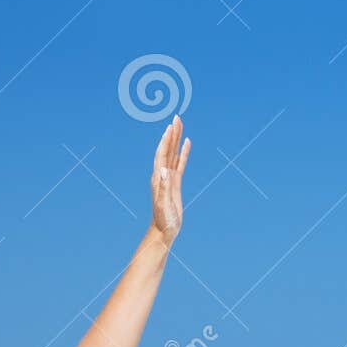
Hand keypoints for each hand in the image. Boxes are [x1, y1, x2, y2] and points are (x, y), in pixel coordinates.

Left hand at [149, 114, 189, 243]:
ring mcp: (169, 177)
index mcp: (158, 177)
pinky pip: (180, 163)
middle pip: (168, 149)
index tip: (171, 127)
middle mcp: (162, 174)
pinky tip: (187, 143)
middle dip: (172, 133)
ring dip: (176, 139)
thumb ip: (164, 187)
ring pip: (174, 153)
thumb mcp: (163, 204)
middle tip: (177, 117)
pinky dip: (184, 152)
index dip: (166, 140)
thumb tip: (164, 170)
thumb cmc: (163, 219)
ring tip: (180, 124)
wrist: (164, 229)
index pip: (162, 154)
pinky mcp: (175, 182)